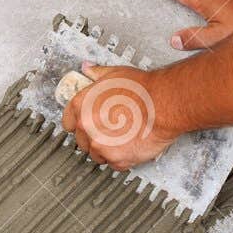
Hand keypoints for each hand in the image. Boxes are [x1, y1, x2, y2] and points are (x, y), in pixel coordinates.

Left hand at [61, 63, 176, 170]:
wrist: (164, 104)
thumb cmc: (142, 89)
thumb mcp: (116, 74)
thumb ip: (97, 73)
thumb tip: (88, 68)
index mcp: (82, 105)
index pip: (68, 122)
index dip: (80, 123)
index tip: (88, 124)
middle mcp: (87, 127)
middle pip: (82, 140)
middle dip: (95, 136)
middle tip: (112, 130)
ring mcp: (100, 145)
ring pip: (97, 154)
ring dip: (107, 149)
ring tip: (123, 137)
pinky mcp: (116, 160)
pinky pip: (115, 164)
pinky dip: (122, 158)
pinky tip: (131, 145)